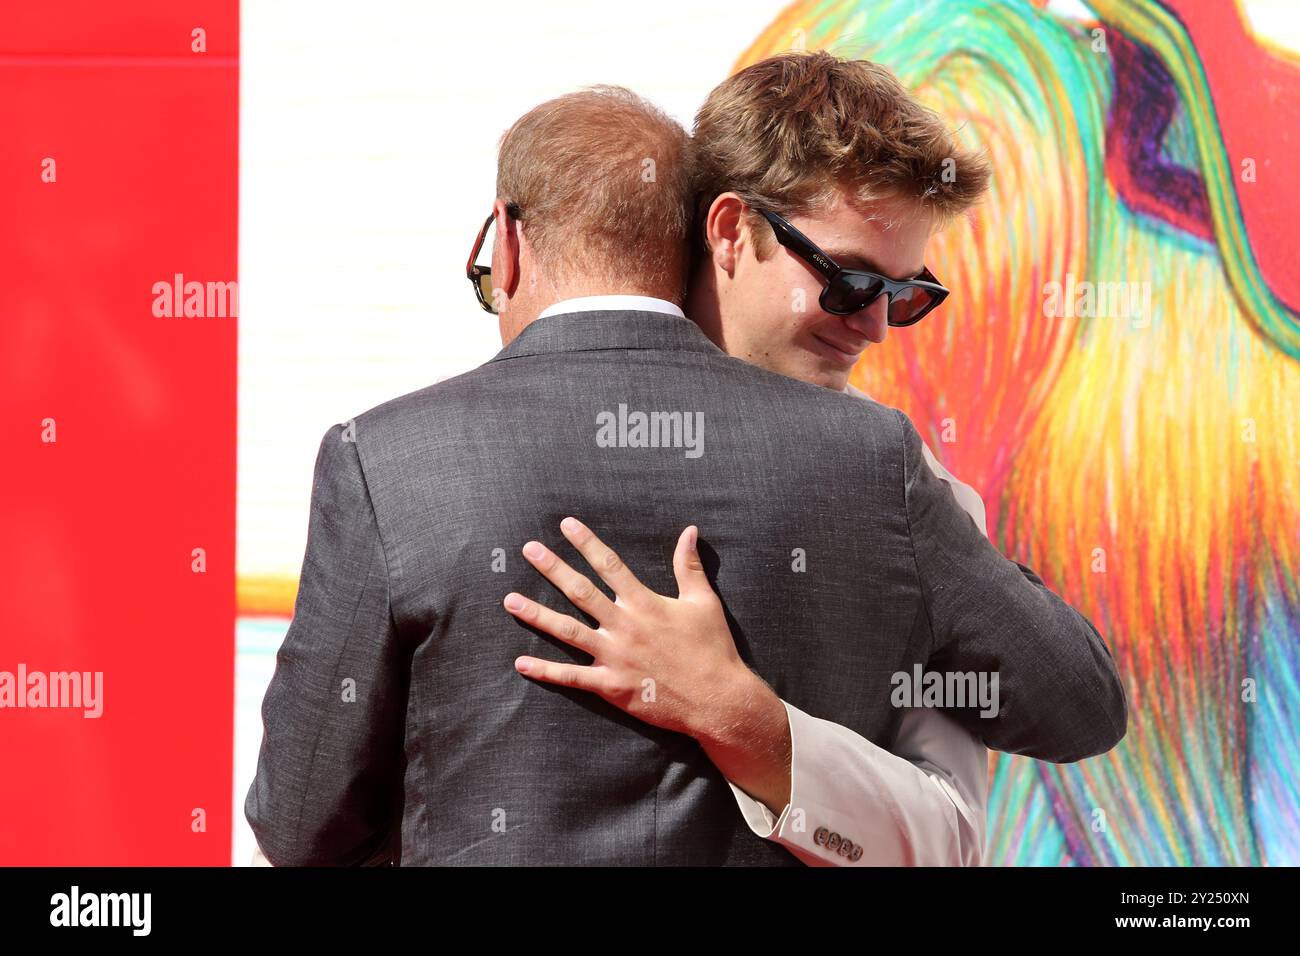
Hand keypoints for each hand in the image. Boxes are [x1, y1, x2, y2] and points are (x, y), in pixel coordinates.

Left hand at [503, 516, 757, 739]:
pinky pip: (572, 677)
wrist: (718, 698)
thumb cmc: (713, 648)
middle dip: (553, 568)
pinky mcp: (612, 686)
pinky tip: (521, 662)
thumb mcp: (703, 601)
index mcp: (645, 603)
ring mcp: (615, 657)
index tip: (566, 525)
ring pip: (567, 631)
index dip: (586, 543)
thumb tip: (689, 531)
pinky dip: (545, 671)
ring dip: (537, 615)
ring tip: (509, 600)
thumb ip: (689, 566)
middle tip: (528, 550)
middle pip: (581, 591)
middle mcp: (625, 626)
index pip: (609, 565)